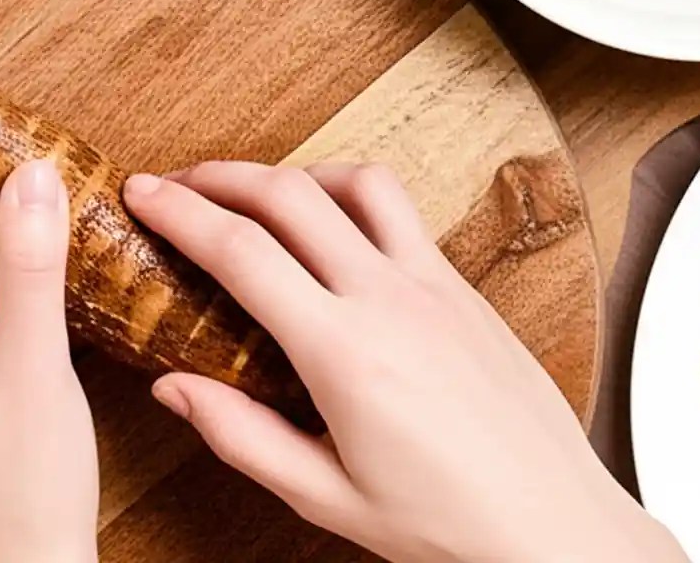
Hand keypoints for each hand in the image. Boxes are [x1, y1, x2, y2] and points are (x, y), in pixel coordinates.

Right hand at [123, 162, 685, 562]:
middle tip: (179, 183)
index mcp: (346, 354)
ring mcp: (436, 286)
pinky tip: (332, 226)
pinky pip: (402, 213)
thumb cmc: (450, 524)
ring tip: (256, 191)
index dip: (180, 212)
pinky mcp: (466, 289)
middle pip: (290, 194)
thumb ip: (241, 435)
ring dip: (294, 172)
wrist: (556, 530)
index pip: (242, 252)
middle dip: (221, 175)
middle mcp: (391, 301)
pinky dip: (351, 196)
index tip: (142, 193)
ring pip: (356, 183)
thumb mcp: (324, 496)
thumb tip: (173, 387)